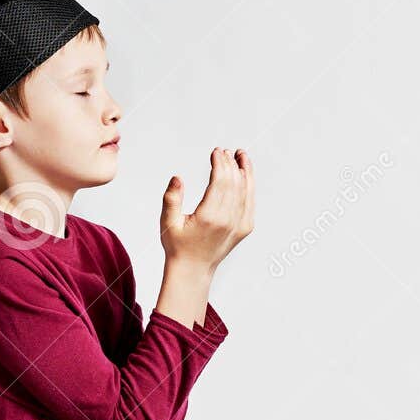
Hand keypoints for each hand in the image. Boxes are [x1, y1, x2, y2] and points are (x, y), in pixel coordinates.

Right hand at [159, 148, 253, 273]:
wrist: (193, 269)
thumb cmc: (178, 246)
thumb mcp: (168, 222)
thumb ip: (172, 199)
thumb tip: (177, 178)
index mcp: (209, 217)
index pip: (220, 182)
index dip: (220, 163)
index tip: (216, 151)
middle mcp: (228, 221)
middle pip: (234, 183)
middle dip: (230, 163)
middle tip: (224, 151)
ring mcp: (239, 225)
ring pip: (246, 191)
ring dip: (244, 171)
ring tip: (240, 155)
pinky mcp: (245, 228)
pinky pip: (250, 202)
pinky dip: (250, 185)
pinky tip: (246, 174)